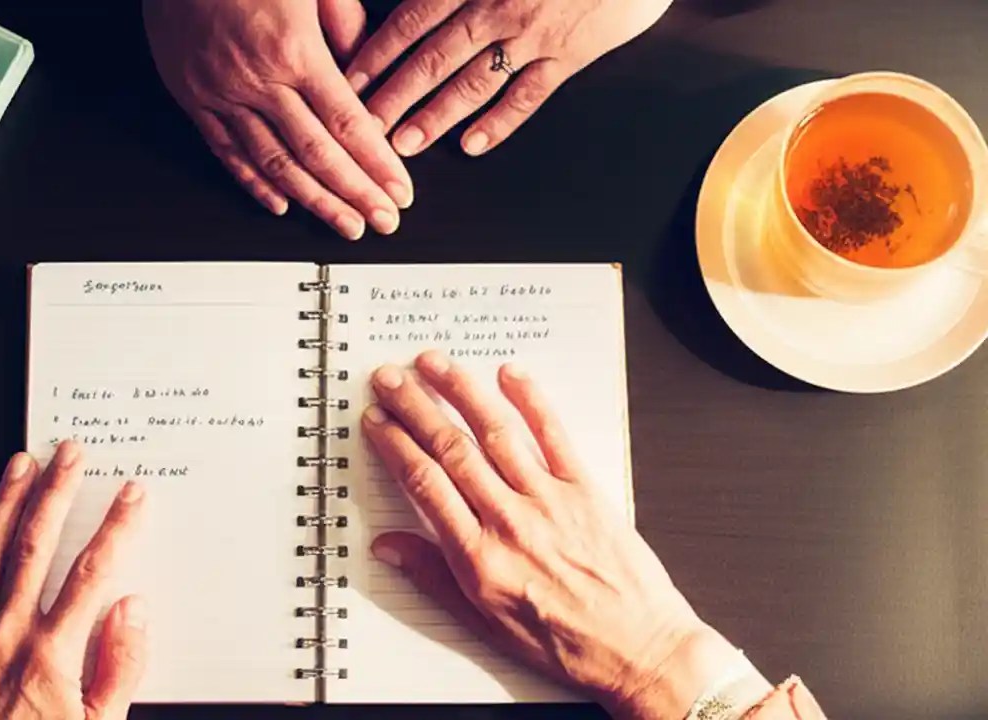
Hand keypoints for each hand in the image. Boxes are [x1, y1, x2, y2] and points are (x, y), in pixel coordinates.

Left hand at [0, 441, 146, 718]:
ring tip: (18, 465)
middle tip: (70, 452)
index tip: (134, 495)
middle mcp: (6, 635)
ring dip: (3, 502)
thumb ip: (119, 668)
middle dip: (56, 491)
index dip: (118, 527)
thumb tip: (133, 609)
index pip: (94, 573)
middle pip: (34, 545)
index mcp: (52, 655)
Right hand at [143, 0, 412, 239]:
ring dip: (312, 201)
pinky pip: (226, 151)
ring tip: (342, 224)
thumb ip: (346, 25)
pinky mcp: (192, 96)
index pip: (347, 123)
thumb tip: (367, 74)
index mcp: (294, 50)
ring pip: (273, 162)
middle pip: (316, 154)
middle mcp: (257, 80)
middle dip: (354, 194)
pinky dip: (254, 183)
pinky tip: (280, 204)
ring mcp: (221, 93)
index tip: (399, 192)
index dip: (377, 164)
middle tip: (381, 222)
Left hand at [346, 0, 671, 156]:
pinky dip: (499, 123)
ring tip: (404, 144)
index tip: (350, 81)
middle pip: (433, 59)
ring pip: (474, 83)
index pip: (412, 19)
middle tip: (364, 127)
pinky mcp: (572, 53)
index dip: (377, 53)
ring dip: (435, 116)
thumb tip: (420, 2)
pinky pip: (529, 95)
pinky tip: (473, 145)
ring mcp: (535, 34)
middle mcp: (500, 5)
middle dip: (393, 96)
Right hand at [362, 352, 743, 718]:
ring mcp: (550, 501)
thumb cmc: (566, 643)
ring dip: (460, 392)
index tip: (377, 422)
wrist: (639, 650)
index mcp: (479, 558)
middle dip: (415, 407)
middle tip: (390, 378)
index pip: (424, 485)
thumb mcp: (484, 624)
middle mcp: (510, 523)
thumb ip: (432, 578)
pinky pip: (555, 435)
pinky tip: (510, 375)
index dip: (394, 446)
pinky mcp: (586, 490)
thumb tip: (388, 547)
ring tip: (434, 363)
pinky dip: (532, 401)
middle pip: (451, 450)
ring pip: (495, 433)